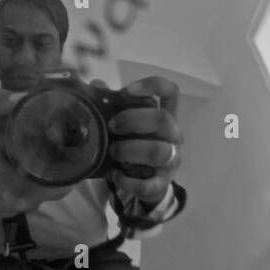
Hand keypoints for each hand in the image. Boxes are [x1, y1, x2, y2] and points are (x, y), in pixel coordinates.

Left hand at [98, 76, 182, 206]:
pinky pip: (149, 184)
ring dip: (131, 150)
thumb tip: (95, 84)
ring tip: (112, 151)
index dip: (152, 86)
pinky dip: (128, 180)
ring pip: (159, 151)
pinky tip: (114, 175)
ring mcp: (171, 160)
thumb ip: (112, 105)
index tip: (126, 91)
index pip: (171, 92)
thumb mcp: (125, 125)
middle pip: (163, 120)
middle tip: (111, 126)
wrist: (145, 182)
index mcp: (165, 116)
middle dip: (132, 120)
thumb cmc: (134, 145)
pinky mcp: (162, 183)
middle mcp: (173, 136)